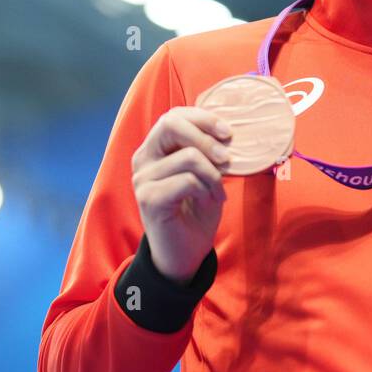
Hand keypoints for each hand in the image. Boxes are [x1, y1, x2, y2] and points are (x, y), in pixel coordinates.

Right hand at [131, 107, 232, 284]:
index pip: (174, 117)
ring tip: (217, 191)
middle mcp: (143, 160)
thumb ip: (209, 151)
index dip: (203, 119)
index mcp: (155, 150)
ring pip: (189, 157)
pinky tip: (210, 201)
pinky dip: (208, 189)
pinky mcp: (148, 199)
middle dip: (206, 137)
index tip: (228, 133)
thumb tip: (228, 131)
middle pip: (172, 124)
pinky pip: (188, 180)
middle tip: (227, 158)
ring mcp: (143, 179)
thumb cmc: (196, 212)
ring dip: (214, 175)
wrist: (184, 254)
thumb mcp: (207, 175)